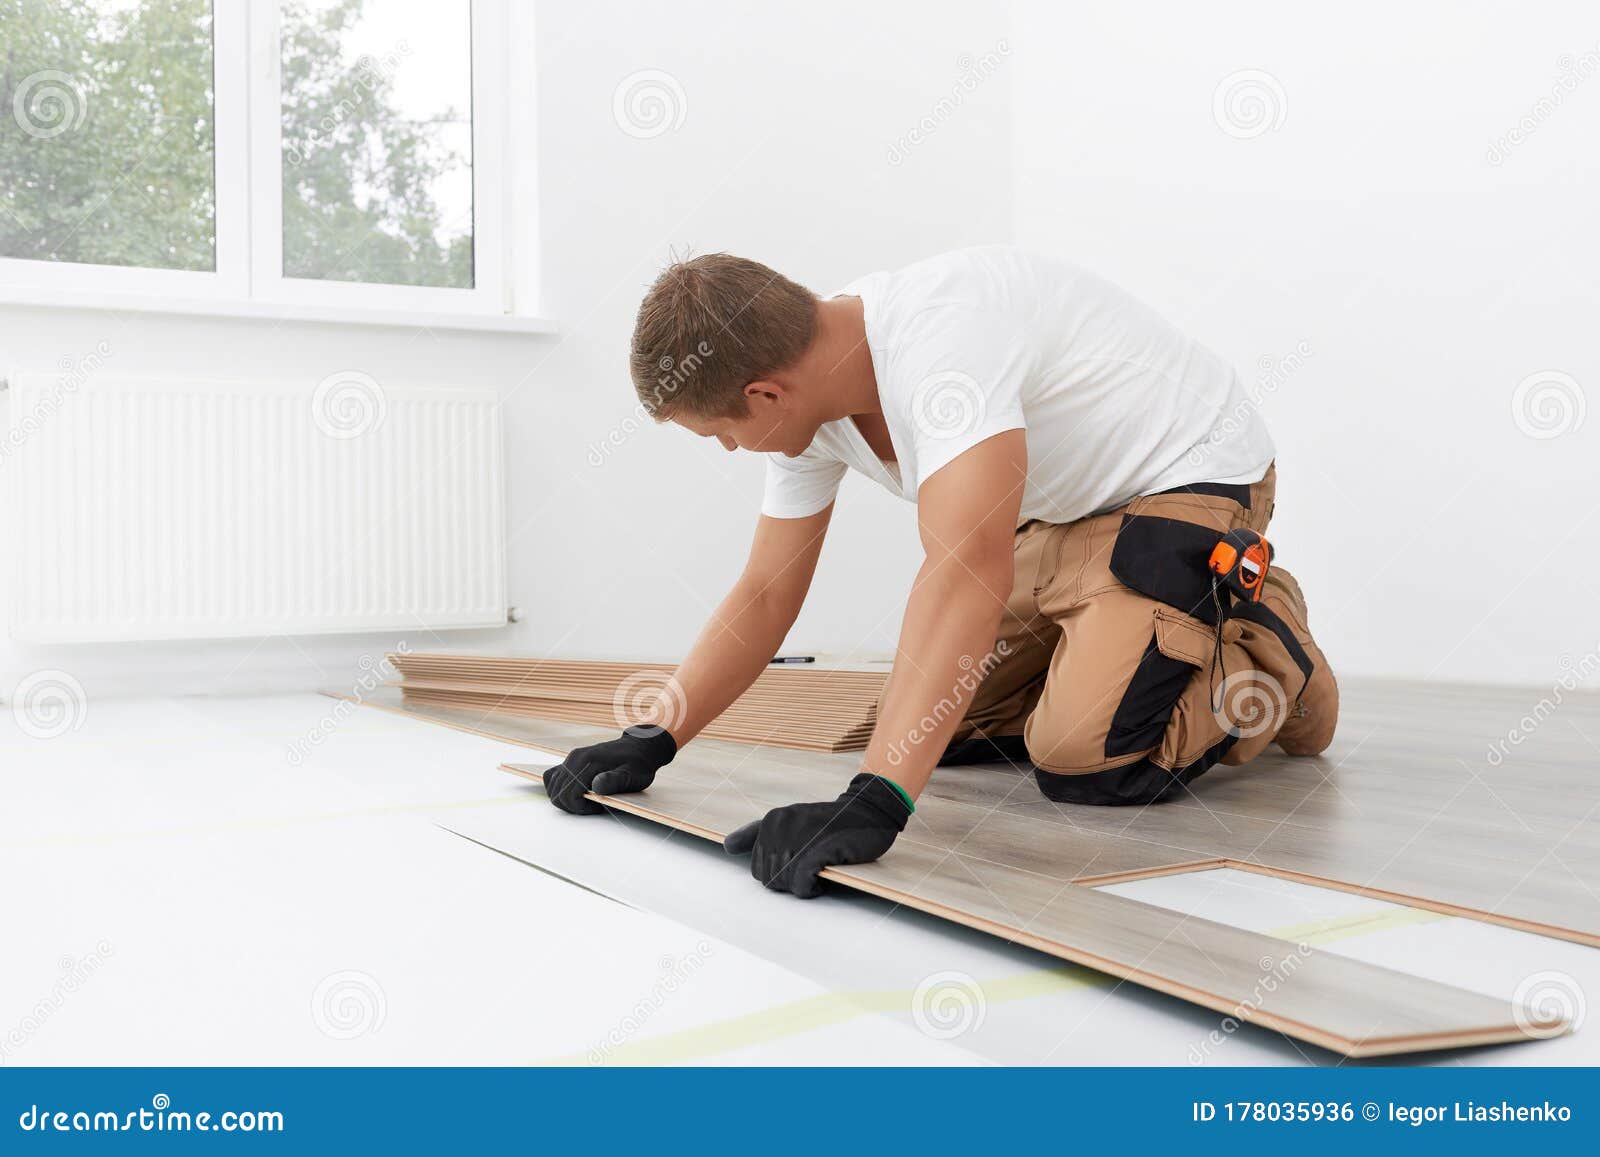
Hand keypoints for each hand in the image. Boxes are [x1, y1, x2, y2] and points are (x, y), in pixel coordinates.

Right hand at [544, 726, 676, 814]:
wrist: (638, 748)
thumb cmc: (637, 764)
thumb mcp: (632, 775)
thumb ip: (614, 781)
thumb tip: (596, 786)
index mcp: (589, 761)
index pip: (569, 794)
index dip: (581, 807)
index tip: (598, 806)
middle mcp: (576, 757)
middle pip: (558, 793)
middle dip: (573, 806)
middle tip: (594, 804)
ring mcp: (572, 758)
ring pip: (553, 787)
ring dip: (567, 799)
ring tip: (588, 799)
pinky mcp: (571, 760)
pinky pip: (553, 777)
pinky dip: (560, 789)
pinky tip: (577, 793)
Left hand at [723, 774, 911, 897]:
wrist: (868, 811)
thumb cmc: (829, 822)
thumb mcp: (790, 821)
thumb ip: (756, 834)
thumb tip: (726, 846)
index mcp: (771, 821)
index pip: (757, 870)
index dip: (778, 877)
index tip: (798, 865)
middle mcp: (781, 826)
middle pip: (770, 880)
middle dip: (790, 883)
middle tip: (812, 870)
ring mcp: (799, 836)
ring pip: (786, 884)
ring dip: (804, 887)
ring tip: (819, 872)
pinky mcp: (819, 848)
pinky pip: (802, 883)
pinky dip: (812, 888)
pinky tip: (824, 879)